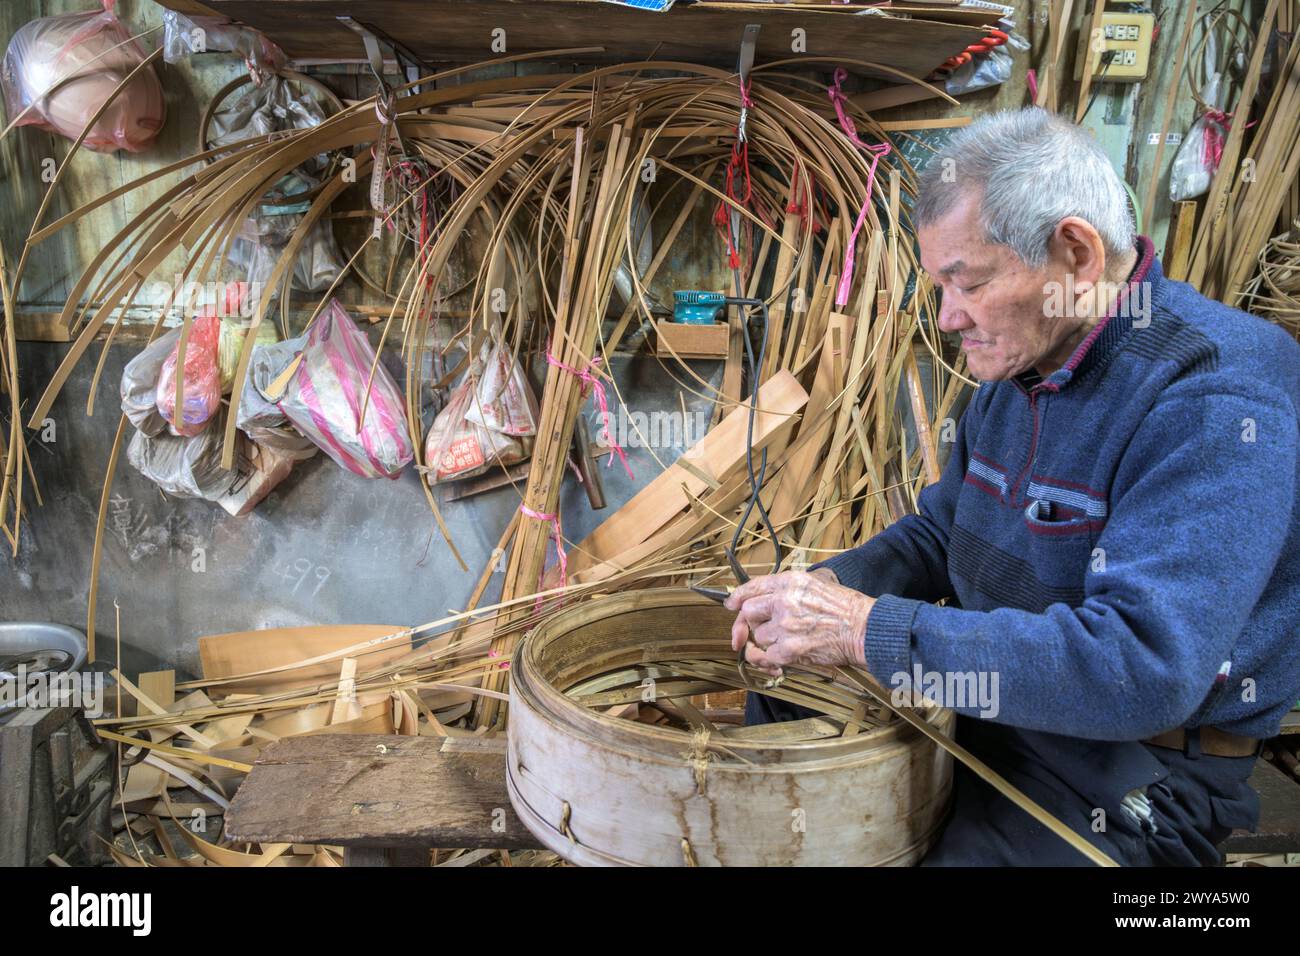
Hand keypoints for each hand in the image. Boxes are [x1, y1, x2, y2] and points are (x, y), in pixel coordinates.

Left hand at [723, 569, 871, 677]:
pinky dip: (767, 661)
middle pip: (748, 612)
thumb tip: (765, 597)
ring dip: (767, 642)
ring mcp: (785, 625)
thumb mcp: (816, 583)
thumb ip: (789, 588)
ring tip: (784, 643)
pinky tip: (775, 663)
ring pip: (759, 636)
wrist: (863, 628)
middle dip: (749, 623)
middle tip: (756, 630)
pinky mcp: (789, 649)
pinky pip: (765, 656)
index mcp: (790, 581)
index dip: (738, 597)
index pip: (752, 587)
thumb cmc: (845, 608)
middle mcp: (783, 601)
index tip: (731, 604)